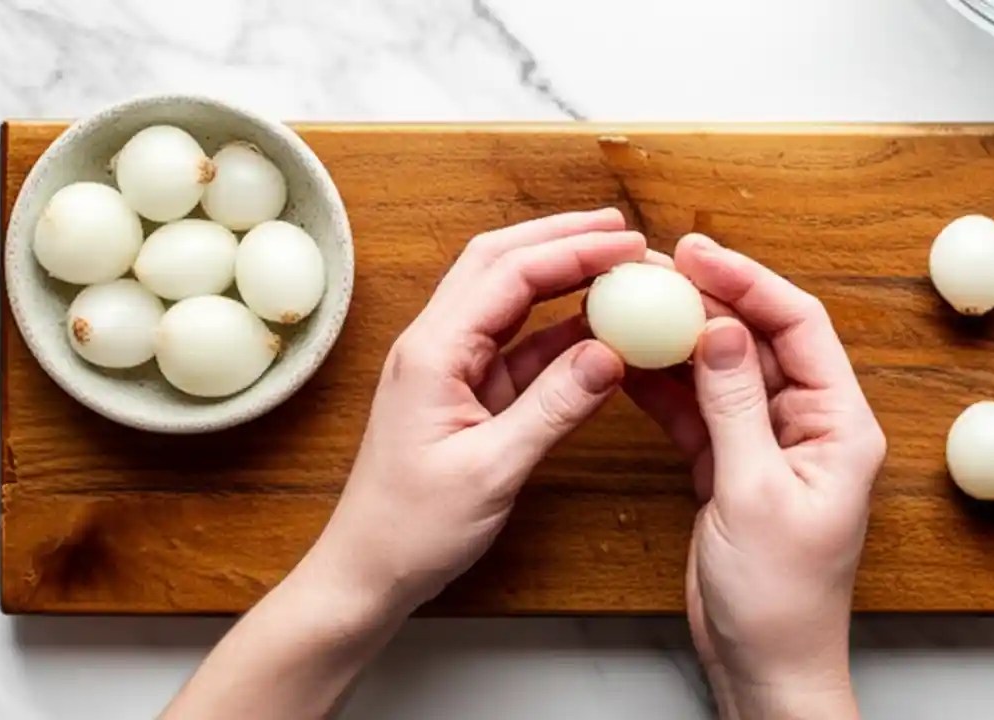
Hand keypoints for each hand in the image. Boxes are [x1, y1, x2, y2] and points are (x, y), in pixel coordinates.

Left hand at [312, 208, 642, 611]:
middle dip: (561, 239)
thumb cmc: (413, 528)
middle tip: (621, 231)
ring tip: (615, 263)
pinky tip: (596, 327)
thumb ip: (553, 407)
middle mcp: (435, 345)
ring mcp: (449, 366)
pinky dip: (557, 329)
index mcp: (432, 352)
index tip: (626, 244)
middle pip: (500, 263)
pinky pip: (516, 345)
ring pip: (507, 297)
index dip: (572, 250)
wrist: (367, 571)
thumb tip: (611, 353)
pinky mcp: (464, 392)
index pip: (509, 274)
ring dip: (559, 275)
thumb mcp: (491, 470)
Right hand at [625, 234, 885, 717]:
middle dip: (707, 301)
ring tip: (633, 307)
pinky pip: (697, 410)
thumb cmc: (780, 597)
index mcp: (839, 424)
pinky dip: (664, 388)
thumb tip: (719, 330)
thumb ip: (734, 406)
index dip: (748, 281)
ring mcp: (767, 444)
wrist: (764, 663)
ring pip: (721, 371)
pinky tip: (629, 364)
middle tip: (653, 271)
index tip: (697, 253)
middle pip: (757, 339)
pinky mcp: (731, 466)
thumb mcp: (753, 492)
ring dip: (679, 340)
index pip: (798, 326)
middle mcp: (809, 425)